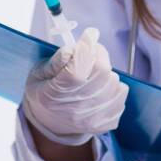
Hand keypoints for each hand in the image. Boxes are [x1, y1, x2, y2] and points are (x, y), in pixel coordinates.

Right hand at [22, 27, 128, 146]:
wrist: (54, 126)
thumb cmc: (45, 94)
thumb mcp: (38, 74)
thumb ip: (57, 60)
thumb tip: (76, 48)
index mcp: (54, 94)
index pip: (77, 67)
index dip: (86, 47)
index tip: (90, 34)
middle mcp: (77, 108)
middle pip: (101, 70)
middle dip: (98, 54)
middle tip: (91, 52)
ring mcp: (96, 116)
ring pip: (113, 79)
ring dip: (105, 72)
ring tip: (91, 76)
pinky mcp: (110, 120)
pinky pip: (122, 91)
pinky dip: (113, 85)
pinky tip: (99, 89)